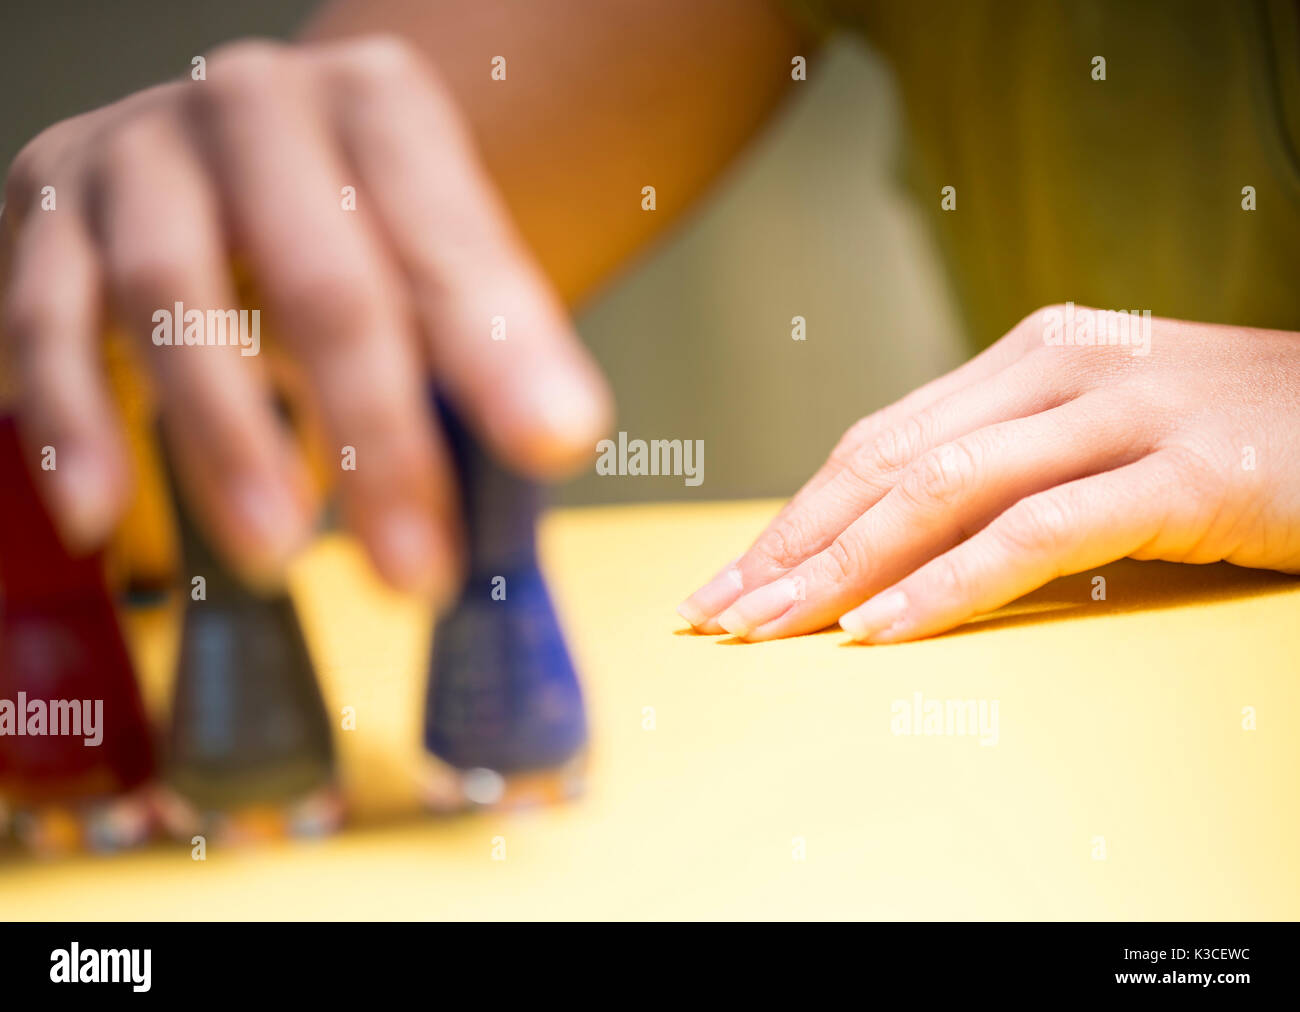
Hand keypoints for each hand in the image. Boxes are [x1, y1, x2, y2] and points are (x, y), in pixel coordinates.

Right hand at [0, 35, 609, 591]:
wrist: (244, 155)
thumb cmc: (357, 228)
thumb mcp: (430, 264)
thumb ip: (482, 344)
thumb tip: (554, 447)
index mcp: (381, 107)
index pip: (446, 235)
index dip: (498, 345)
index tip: (553, 447)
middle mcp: (257, 104)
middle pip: (318, 275)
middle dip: (372, 432)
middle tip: (412, 568)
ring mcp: (141, 150)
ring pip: (169, 295)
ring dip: (225, 441)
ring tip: (279, 556)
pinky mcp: (49, 203)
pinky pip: (45, 321)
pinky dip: (74, 423)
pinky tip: (104, 513)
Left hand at [678, 306, 1299, 642]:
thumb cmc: (1236, 436)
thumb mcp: (1101, 433)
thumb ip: (1007, 459)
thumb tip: (898, 529)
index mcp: (1029, 356)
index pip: (878, 442)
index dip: (797, 514)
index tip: (734, 575)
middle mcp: (1057, 367)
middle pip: (886, 464)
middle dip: (792, 546)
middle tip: (718, 611)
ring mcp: (1118, 412)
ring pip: (939, 492)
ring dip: (843, 568)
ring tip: (771, 628)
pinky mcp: (1180, 472)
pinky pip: (1033, 534)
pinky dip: (947, 584)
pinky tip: (883, 628)